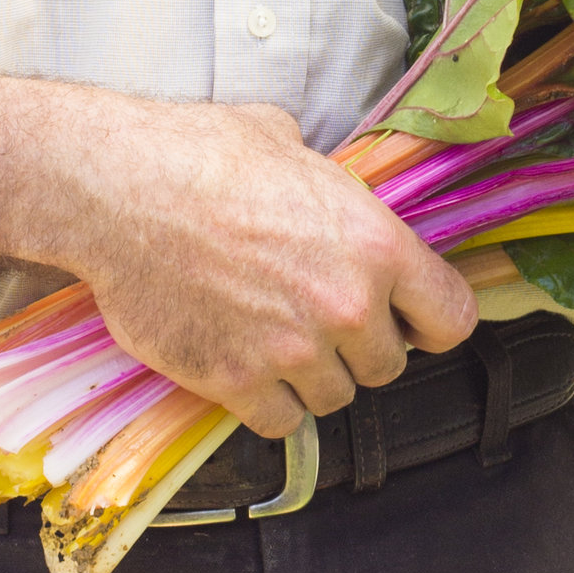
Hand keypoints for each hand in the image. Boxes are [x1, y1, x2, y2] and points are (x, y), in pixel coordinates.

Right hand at [0, 75, 478, 439]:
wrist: (121, 190)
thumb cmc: (203, 154)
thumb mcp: (294, 149)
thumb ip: (335, 195)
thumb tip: (337, 201)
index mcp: (377, 244)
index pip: (453, 318)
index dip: (431, 321)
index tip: (412, 320)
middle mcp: (347, 306)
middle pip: (387, 365)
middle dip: (359, 346)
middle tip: (318, 317)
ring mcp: (292, 351)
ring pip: (334, 398)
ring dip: (312, 377)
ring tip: (275, 337)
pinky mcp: (235, 381)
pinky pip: (278, 423)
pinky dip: (266, 403)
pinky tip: (246, 363)